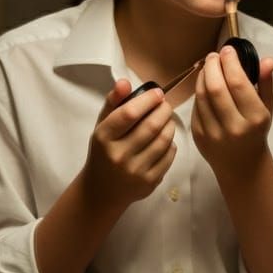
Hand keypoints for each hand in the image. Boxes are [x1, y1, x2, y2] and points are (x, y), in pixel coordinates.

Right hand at [82, 78, 176, 209]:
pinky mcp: (149, 182)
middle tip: (165, 105)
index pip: (129, 114)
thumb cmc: (104, 151)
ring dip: (170, 125)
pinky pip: (169, 155)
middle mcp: (118, 155)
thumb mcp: (102, 126)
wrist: (102, 191)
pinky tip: (165, 139)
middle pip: (151, 126)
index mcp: (104, 137)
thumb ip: (114, 102)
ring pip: (164, 140)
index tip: (157, 93)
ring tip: (167, 119)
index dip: (148, 99)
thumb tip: (125, 81)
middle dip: (164, 110)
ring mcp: (135, 171)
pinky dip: (171, 143)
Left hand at [192, 45, 272, 182]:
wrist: (242, 165)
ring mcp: (214, 133)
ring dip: (203, 76)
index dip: (230, 62)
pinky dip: (199, 91)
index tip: (228, 50)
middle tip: (214, 55)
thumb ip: (266, 83)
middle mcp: (234, 127)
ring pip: (201, 96)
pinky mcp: (198, 136)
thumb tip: (267, 59)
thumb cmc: (256, 131)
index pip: (238, 83)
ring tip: (209, 66)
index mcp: (255, 118)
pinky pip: (196, 107)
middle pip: (216, 88)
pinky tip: (205, 84)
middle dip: (213, 66)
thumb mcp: (267, 108)